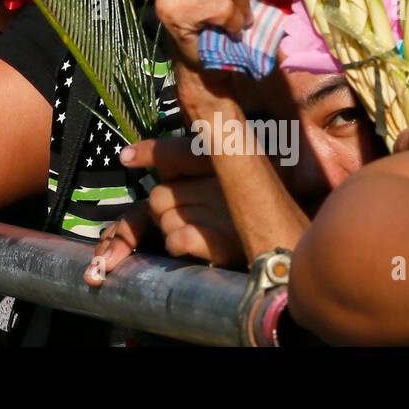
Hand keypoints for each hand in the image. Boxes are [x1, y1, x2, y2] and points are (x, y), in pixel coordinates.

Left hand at [84, 134, 244, 282]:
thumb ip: (184, 167)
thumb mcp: (219, 183)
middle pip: (159, 196)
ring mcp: (223, 212)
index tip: (126, 156)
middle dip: (163, 212)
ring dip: (171, 231)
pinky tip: (192, 245)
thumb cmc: (243, 219)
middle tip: (186, 220)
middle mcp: (223, 182)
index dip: (150, 152)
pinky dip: (178, 244)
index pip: (176, 153)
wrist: (282, 256)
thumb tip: (135, 156)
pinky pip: (178, 239)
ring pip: (164, 219)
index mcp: (221, 165)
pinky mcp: (223, 242)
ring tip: (197, 233)